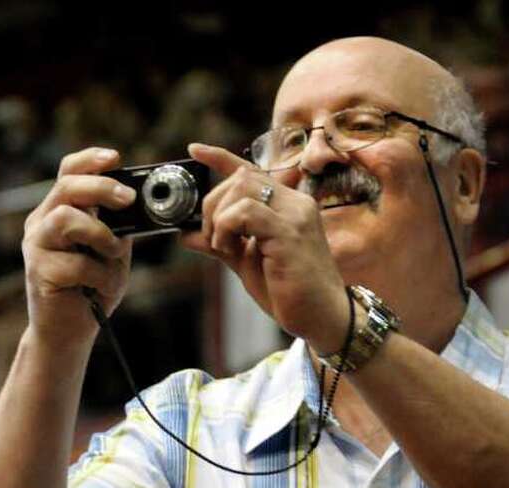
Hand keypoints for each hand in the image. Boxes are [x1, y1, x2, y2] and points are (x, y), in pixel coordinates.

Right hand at [21, 148, 136, 347]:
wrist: (67, 333)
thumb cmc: (90, 290)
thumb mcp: (111, 252)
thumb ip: (118, 227)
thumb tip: (142, 203)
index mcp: (58, 211)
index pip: (68, 172)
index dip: (90, 160)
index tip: (115, 158)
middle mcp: (41, 223)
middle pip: (67, 187)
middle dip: (101, 188)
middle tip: (128, 199)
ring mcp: (36, 247)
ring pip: (66, 218)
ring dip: (100, 234)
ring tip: (113, 253)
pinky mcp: (39, 272)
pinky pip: (75, 263)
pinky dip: (99, 274)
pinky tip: (101, 287)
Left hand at [183, 144, 349, 351]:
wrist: (321, 317)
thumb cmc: (290, 291)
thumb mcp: (246, 262)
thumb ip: (220, 244)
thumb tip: (187, 234)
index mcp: (287, 205)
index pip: (252, 171)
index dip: (220, 158)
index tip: (195, 150)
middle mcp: (295, 203)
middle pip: (241, 177)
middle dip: (213, 204)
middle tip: (212, 238)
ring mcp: (295, 215)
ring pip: (242, 189)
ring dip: (219, 217)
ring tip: (221, 246)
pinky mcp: (289, 233)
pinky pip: (246, 213)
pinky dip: (226, 228)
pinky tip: (227, 249)